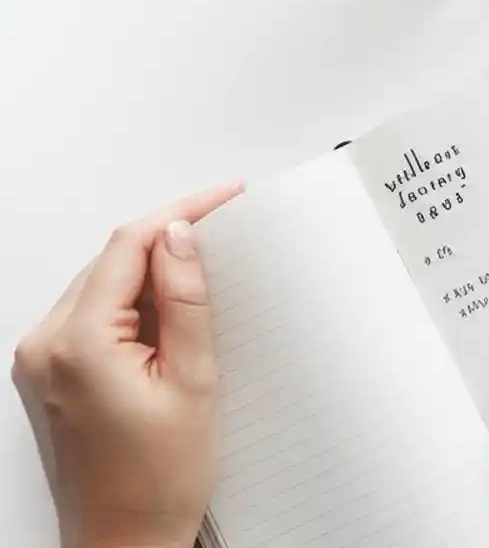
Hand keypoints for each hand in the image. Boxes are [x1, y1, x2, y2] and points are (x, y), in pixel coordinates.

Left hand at [12, 183, 241, 547]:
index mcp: (77, 343)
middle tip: (226, 232)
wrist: (123, 543)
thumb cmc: (157, 483)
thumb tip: (181, 237)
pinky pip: (93, 315)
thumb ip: (187, 302)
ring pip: (103, 285)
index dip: (180, 212)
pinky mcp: (49, 373)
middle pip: (112, 261)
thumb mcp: (193, 383)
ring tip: (208, 280)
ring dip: (152, 273)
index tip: (222, 198)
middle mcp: (45, 345)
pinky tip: (173, 318)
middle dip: (169, 240)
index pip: (129, 246)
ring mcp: (40, 360)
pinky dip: (134, 305)